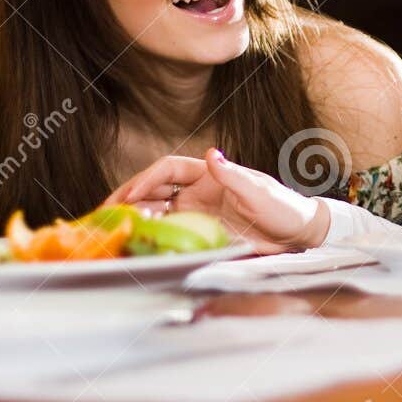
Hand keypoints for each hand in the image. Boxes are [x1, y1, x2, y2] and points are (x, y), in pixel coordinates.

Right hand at [105, 149, 330, 253]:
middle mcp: (198, 192)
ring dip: (135, 219)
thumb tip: (212, 155)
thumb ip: (233, 176)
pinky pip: (170, 234)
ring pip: (157, 212)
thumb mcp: (259, 192)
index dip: (146, 180)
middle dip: (128, 199)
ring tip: (114, 232)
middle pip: (154, 191)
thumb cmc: (283, 208)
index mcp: (209, 174)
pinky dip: (152, 238)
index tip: (130, 195)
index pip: (168, 171)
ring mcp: (197, 213)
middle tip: (103, 214)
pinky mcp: (200, 234)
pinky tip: (137, 246)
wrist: (299, 235)